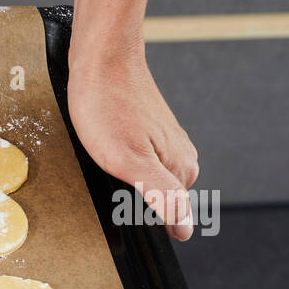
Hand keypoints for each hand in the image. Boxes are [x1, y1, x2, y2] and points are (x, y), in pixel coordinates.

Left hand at [67, 51, 198, 239]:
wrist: (102, 59)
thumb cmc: (109, 107)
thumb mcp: (130, 162)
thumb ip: (162, 196)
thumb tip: (186, 229)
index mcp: (182, 169)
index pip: (170, 215)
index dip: (137, 216)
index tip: (116, 200)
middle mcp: (181, 156)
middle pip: (158, 199)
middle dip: (129, 198)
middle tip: (106, 178)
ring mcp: (166, 142)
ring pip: (147, 179)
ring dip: (123, 181)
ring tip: (104, 162)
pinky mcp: (150, 131)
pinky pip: (138, 160)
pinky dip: (120, 163)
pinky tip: (106, 152)